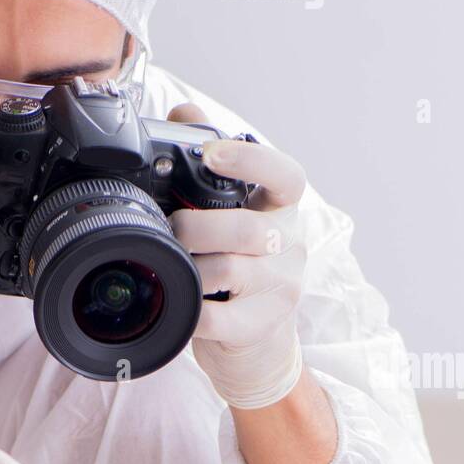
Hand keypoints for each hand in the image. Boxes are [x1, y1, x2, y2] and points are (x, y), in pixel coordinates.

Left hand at [168, 102, 307, 409]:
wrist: (258, 349)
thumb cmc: (238, 277)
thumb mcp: (231, 221)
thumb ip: (210, 171)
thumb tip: (183, 113)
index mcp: (282, 211)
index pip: (285, 175)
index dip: (250, 160)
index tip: (212, 154)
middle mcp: (290, 245)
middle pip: (246, 228)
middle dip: (198, 227)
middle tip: (174, 232)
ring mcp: (280, 288)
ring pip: (229, 270)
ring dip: (190, 269)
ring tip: (174, 271)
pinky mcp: (260, 327)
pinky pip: (217, 317)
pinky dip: (189, 312)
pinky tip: (178, 307)